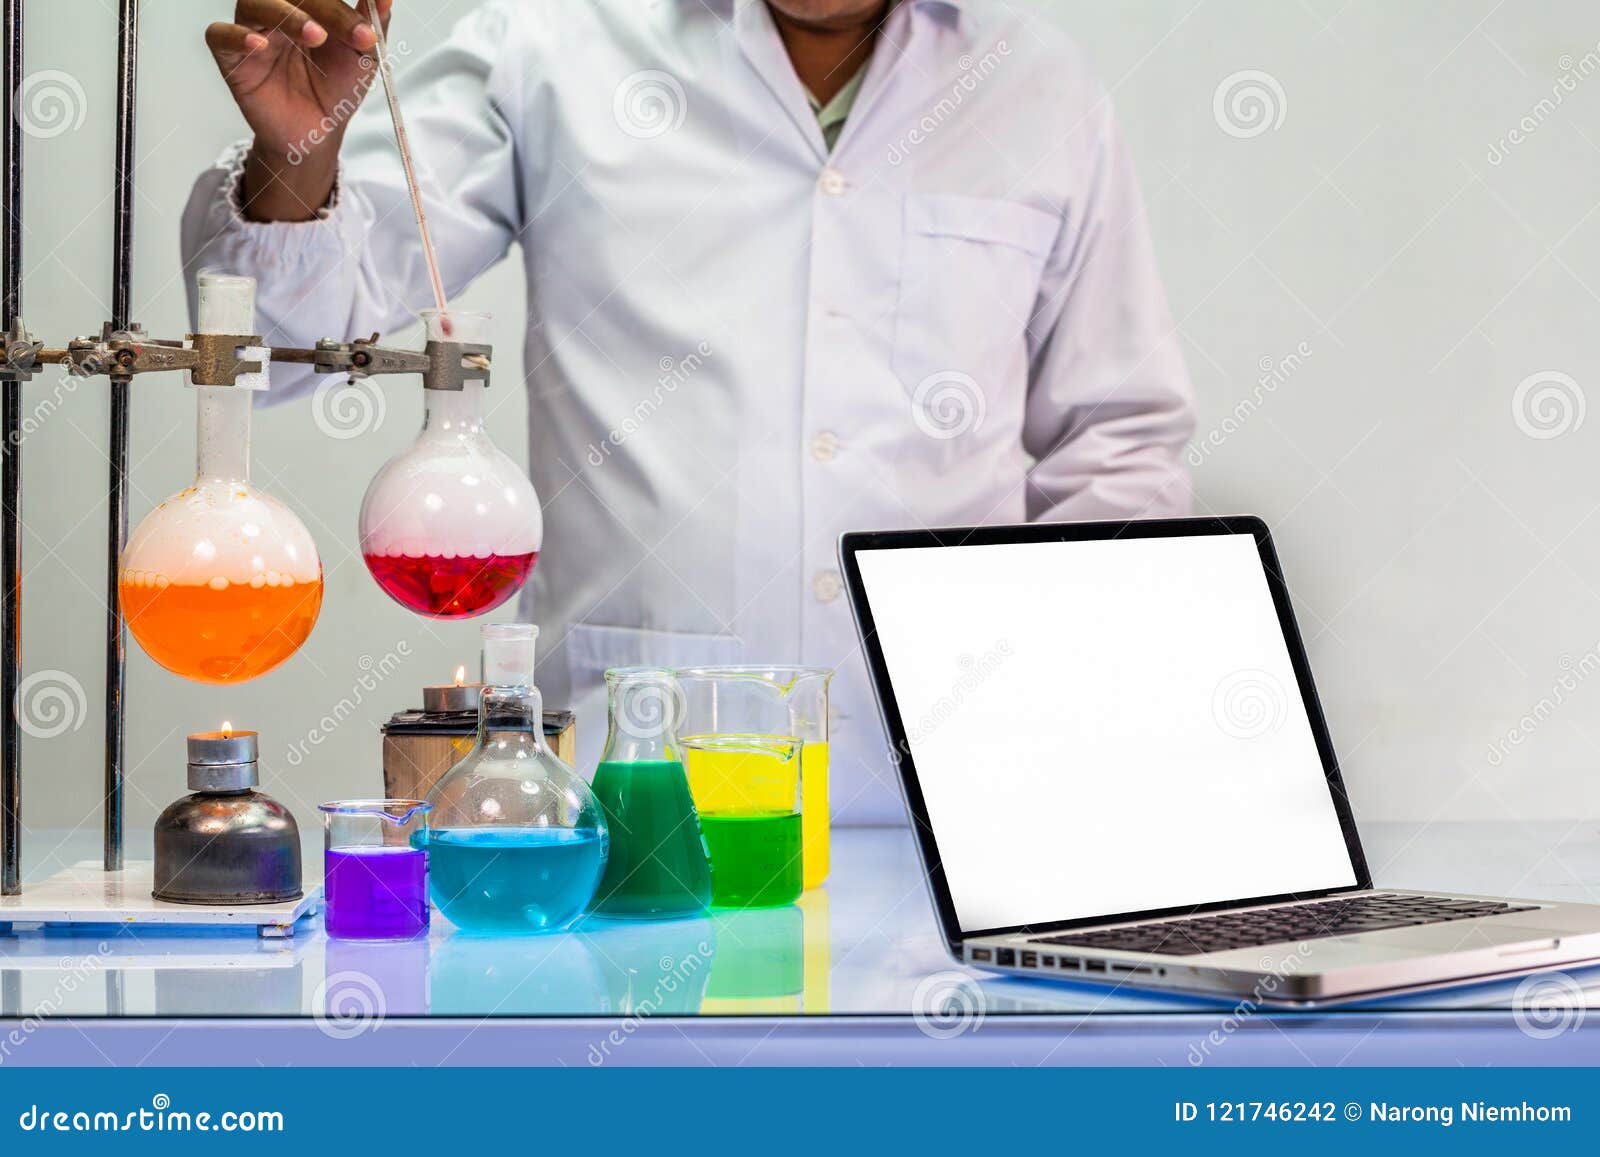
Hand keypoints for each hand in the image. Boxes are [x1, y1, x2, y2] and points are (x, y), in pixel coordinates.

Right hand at [205, 0, 392, 220]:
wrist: (320, 131)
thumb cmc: (337, 86)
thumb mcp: (363, 54)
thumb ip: (371, 21)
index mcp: (306, 3)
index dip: (341, 5)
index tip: (370, 28)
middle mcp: (276, 8)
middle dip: (326, 8)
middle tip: (356, 34)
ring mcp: (251, 29)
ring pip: (254, 2)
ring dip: (286, 16)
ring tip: (316, 36)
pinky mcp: (230, 56)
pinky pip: (220, 35)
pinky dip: (237, 36)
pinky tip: (260, 45)